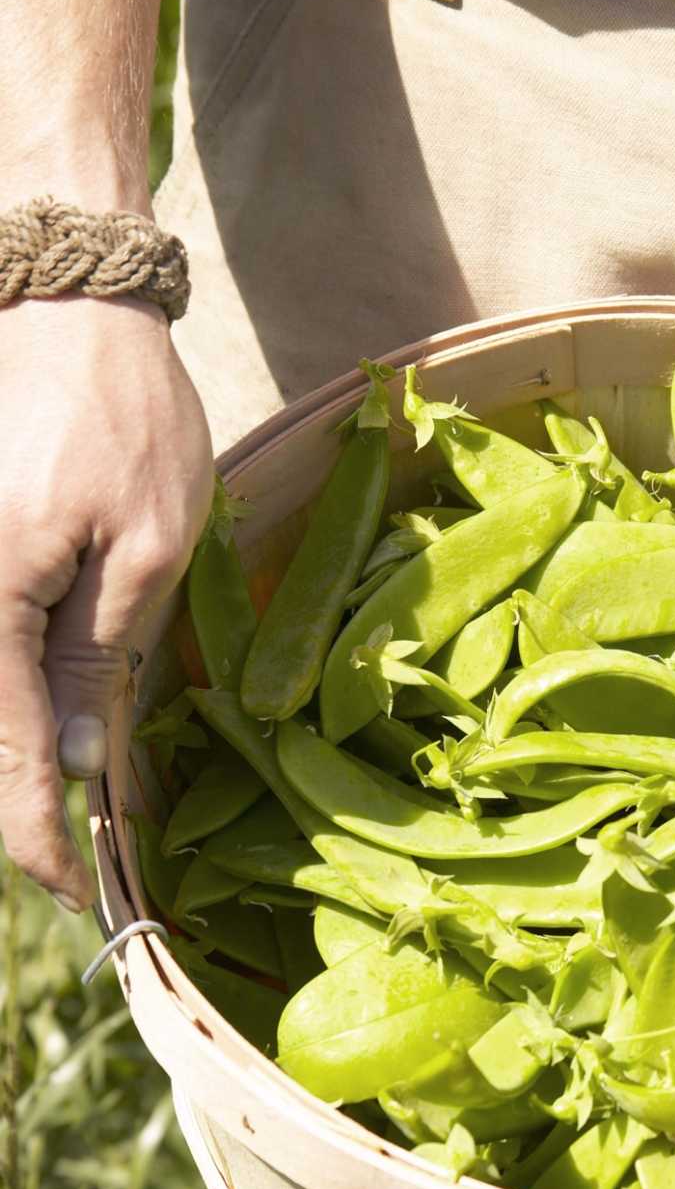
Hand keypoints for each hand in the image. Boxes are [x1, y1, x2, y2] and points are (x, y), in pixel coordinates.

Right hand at [0, 295, 212, 907]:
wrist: (60, 296)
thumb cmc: (121, 412)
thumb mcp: (146, 545)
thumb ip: (102, 660)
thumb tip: (80, 764)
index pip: (11, 754)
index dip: (41, 836)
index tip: (80, 893)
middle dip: (21, 807)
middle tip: (75, 867)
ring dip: (12, 756)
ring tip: (61, 814)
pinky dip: (7, 700)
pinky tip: (42, 726)